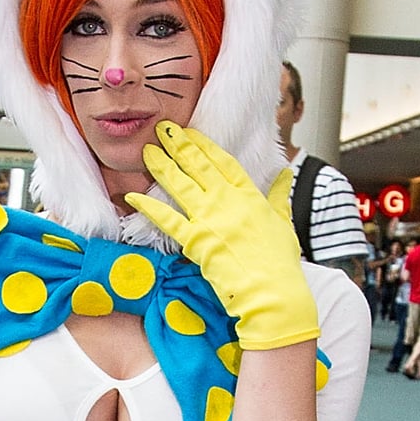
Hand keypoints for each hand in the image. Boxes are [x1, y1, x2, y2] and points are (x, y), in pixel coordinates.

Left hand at [129, 123, 318, 351]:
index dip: (205, 145)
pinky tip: (134, 196)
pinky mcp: (195, 241)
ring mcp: (209, 219)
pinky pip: (167, 220)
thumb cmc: (280, 262)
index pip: (223, 162)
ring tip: (148, 151)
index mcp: (249, 195)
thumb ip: (279, 194)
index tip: (191, 132)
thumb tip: (285, 173)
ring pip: (180, 186)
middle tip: (163, 130)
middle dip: (179, 146)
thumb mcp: (284, 221)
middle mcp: (227, 201)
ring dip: (162, 167)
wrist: (271, 290)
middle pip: (198, 167)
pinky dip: (149, 207)